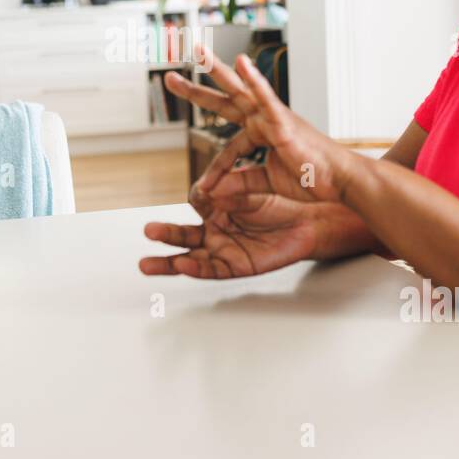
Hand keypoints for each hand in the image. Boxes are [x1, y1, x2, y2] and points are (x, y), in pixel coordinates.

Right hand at [140, 192, 322, 277]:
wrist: (311, 220)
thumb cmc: (284, 201)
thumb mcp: (255, 189)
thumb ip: (231, 190)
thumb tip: (208, 190)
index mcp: (217, 205)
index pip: (196, 201)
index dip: (198, 197)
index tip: (203, 192)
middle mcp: (216, 228)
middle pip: (183, 234)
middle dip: (165, 234)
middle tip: (148, 231)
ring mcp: (224, 248)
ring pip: (190, 257)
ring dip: (169, 261)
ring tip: (146, 264)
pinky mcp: (237, 265)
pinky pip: (212, 269)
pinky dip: (196, 269)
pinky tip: (183, 264)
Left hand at [165, 48, 356, 204]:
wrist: (340, 182)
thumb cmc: (311, 179)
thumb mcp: (266, 184)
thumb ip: (239, 183)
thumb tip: (210, 193)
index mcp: (260, 132)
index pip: (229, 144)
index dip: (215, 168)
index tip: (202, 188)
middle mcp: (263, 118)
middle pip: (223, 99)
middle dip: (196, 88)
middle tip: (168, 76)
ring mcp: (273, 116)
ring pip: (239, 88)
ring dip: (217, 69)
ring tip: (195, 50)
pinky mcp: (285, 121)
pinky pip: (267, 98)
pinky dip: (256, 80)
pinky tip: (242, 63)